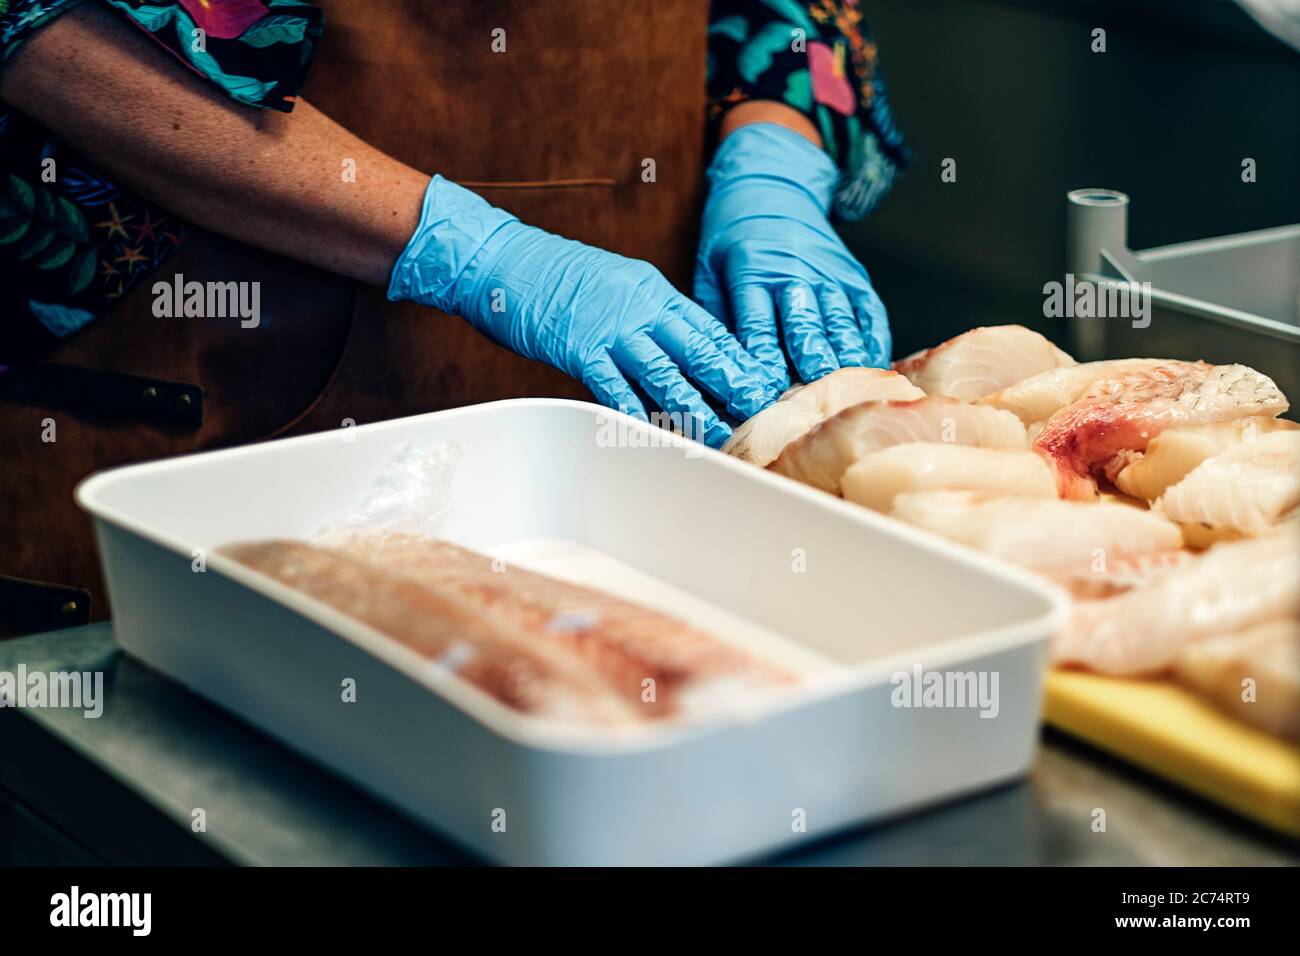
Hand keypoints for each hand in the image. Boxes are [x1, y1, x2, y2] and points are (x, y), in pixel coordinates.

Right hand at [388, 176, 782, 446]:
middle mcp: (640, 308)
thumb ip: (645, 312)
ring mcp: (611, 329)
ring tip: (720, 432)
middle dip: (733, 381)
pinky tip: (655, 433)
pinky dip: (636, 413)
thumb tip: (671, 344)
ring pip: (665, 373)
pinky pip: (615, 387)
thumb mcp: (614, 282)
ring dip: (695, 406)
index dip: (738, 356)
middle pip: (698, 349)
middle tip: (762, 409)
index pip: (707, 327)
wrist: (500, 259)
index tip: (764, 380)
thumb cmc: (552, 274)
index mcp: (653, 290)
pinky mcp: (580, 350)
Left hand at [694, 122, 891, 389]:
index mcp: (752, 270)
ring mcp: (831, 274)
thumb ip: (718, 317)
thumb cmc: (734, 236)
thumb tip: (721, 373)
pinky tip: (869, 374)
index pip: (758, 326)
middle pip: (806, 328)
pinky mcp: (855, 278)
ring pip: (841, 326)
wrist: (773, 185)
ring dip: (842, 365)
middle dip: (808, 368)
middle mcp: (796, 272)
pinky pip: (868, 317)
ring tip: (842, 398)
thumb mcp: (709, 269)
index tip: (761, 399)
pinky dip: (871, 347)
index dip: (762, 365)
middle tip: (809, 403)